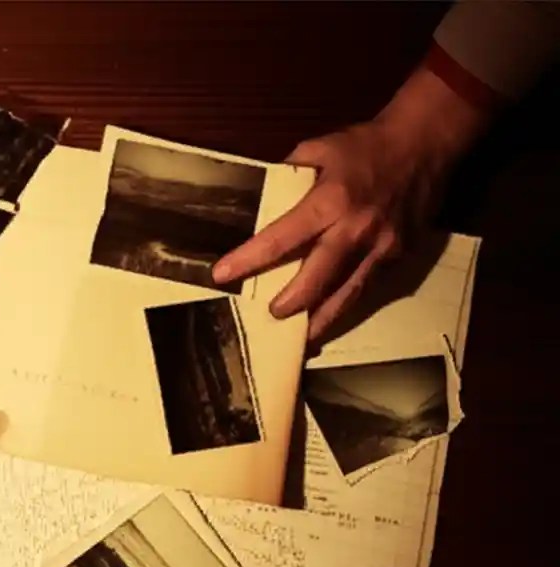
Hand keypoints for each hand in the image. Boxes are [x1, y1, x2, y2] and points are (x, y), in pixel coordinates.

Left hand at [212, 66, 488, 340]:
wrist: (427, 142)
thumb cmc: (366, 144)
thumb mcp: (318, 148)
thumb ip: (288, 175)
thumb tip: (262, 196)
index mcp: (329, 201)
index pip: (281, 238)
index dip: (249, 259)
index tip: (222, 275)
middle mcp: (355, 230)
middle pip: (317, 278)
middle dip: (291, 303)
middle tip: (270, 316)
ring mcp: (382, 247)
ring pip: (348, 294)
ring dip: (323, 320)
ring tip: (303, 341)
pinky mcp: (400, 255)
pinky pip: (369, 285)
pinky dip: (349, 304)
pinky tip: (333, 317)